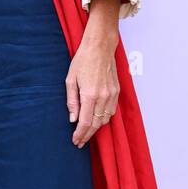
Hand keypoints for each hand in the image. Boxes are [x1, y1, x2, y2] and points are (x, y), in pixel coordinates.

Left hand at [66, 28, 119, 146]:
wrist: (100, 47)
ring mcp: (112, 94)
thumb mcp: (70, 80)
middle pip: (96, 124)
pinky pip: (111, 111)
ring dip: (96, 128)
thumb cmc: (83, 60)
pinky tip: (97, 120)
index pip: (85, 122)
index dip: (80, 134)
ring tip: (86, 133)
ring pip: (105, 119)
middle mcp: (103, 97)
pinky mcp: (117, 91)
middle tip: (79, 142)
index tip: (75, 141)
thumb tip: (72, 119)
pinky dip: (104, 118)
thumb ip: (71, 101)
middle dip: (87, 135)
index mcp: (89, 95)